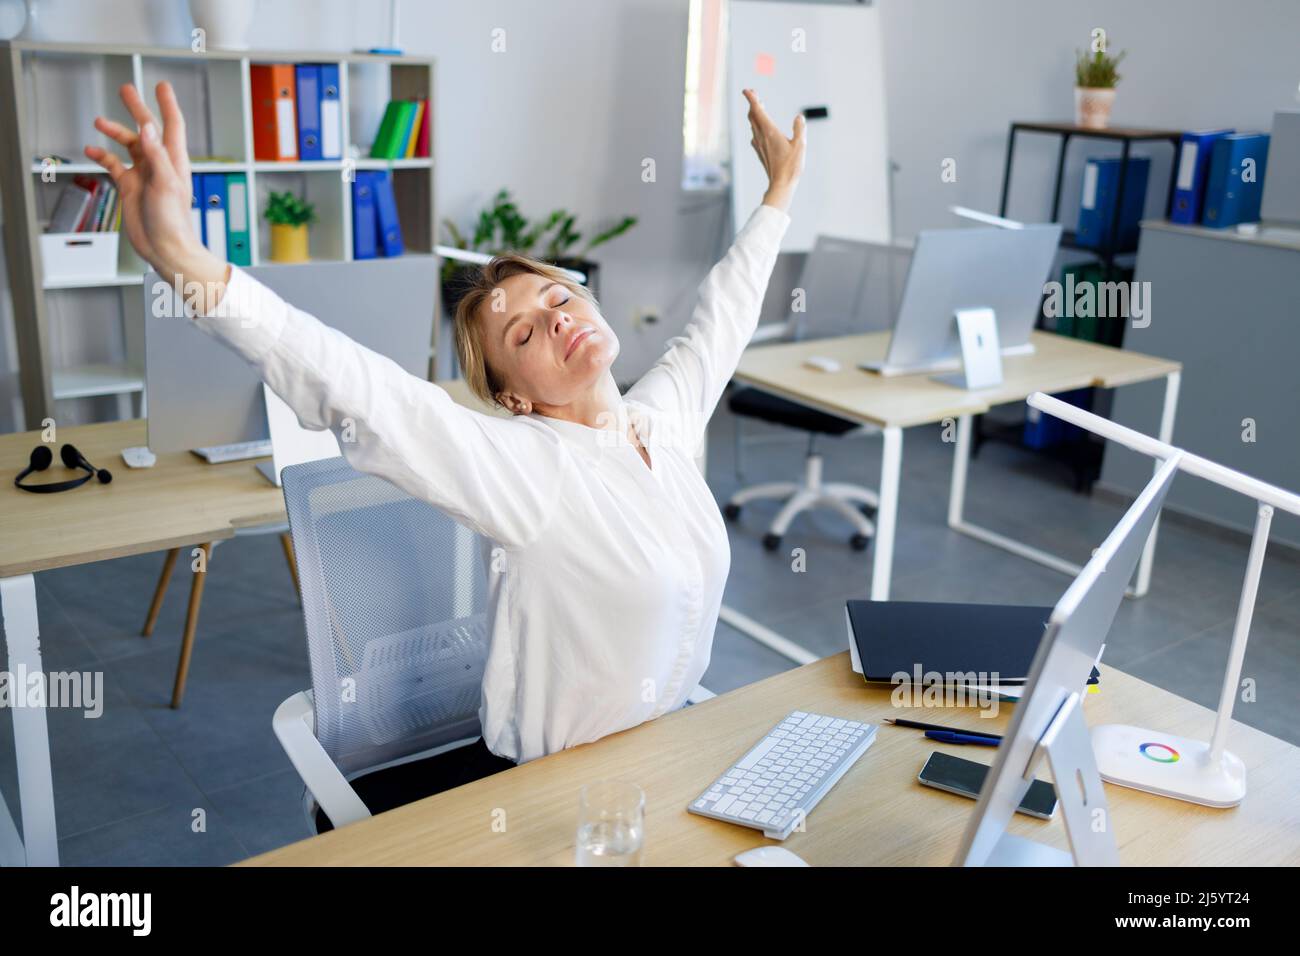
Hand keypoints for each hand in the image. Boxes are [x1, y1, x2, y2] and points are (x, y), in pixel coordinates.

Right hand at [84, 82, 226, 305]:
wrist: (164, 247)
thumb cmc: (174, 221)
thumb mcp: (166, 184)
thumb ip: (156, 155)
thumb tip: (147, 129)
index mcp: (174, 160)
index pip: (172, 125)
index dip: (167, 104)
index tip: (161, 86)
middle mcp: (159, 164)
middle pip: (147, 129)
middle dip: (137, 108)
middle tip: (126, 90)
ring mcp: (144, 174)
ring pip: (127, 145)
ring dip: (115, 132)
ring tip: (99, 122)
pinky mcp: (130, 186)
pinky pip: (114, 165)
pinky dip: (103, 156)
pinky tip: (91, 151)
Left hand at [743, 88, 805, 212]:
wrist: (780, 184)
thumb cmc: (791, 166)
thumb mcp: (800, 145)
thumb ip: (799, 129)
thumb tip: (799, 117)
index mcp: (770, 131)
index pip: (757, 110)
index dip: (751, 98)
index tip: (747, 90)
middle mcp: (761, 136)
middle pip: (753, 116)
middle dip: (753, 103)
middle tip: (753, 93)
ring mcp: (759, 145)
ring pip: (752, 125)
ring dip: (754, 114)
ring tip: (757, 106)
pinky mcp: (760, 152)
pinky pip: (755, 135)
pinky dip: (756, 126)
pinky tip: (759, 129)